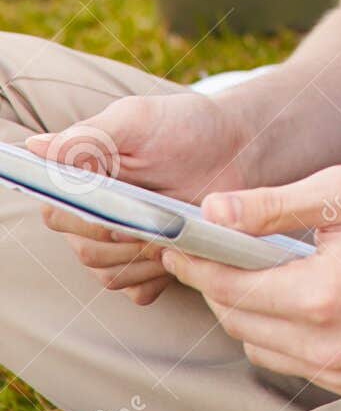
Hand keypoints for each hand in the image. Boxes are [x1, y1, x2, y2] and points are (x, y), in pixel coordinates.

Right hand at [27, 89, 253, 305]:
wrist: (235, 147)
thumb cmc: (183, 125)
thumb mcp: (137, 119)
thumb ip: (89, 135)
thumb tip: (35, 147)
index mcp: (81, 181)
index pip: (57, 213)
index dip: (84, 217)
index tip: (121, 204)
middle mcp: (93, 217)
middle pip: (85, 250)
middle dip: (125, 237)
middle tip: (161, 215)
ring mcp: (120, 245)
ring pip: (109, 274)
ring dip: (145, 256)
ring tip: (176, 226)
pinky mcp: (148, 266)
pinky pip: (137, 291)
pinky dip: (158, 276)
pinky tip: (181, 248)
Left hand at [161, 163, 340, 399]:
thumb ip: (271, 208)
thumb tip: (211, 213)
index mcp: (325, 297)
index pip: (233, 288)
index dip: (197, 264)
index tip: (175, 244)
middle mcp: (334, 349)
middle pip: (240, 323)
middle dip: (220, 285)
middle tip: (212, 249)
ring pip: (263, 348)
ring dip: (251, 312)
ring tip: (260, 270)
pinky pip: (298, 364)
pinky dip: (285, 335)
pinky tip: (300, 297)